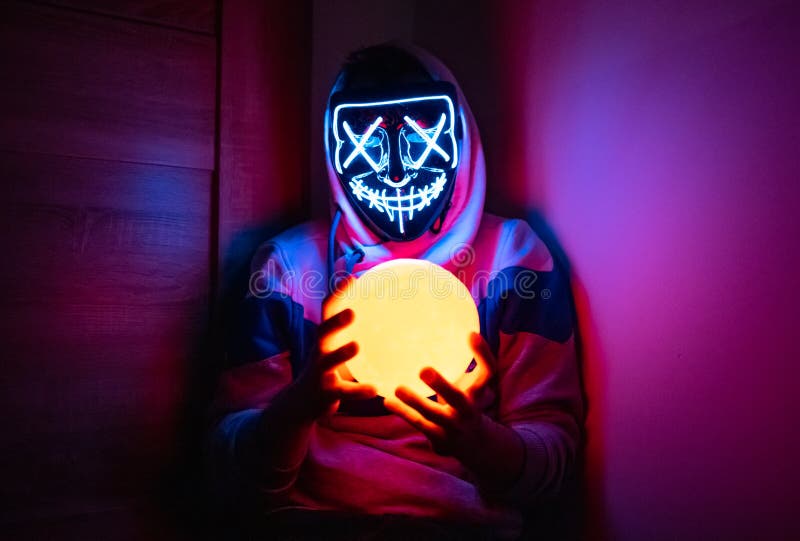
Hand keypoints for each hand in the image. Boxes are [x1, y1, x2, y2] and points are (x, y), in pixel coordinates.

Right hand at [293, 276, 376, 420]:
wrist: (301, 404)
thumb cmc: (326, 371)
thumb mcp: (334, 349)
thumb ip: (352, 334)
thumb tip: (383, 316)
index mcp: (324, 338)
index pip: (327, 311)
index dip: (337, 294)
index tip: (352, 278)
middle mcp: (318, 352)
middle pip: (322, 333)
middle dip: (335, 322)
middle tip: (352, 312)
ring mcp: (319, 373)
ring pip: (328, 361)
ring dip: (341, 353)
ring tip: (357, 345)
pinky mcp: (326, 394)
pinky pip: (343, 392)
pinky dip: (358, 391)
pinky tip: (374, 389)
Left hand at [383, 332, 492, 456]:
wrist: (478, 446)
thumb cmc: (466, 404)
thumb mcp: (470, 386)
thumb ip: (457, 365)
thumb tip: (437, 328)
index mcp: (480, 393)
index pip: (489, 372)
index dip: (483, 354)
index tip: (471, 334)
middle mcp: (469, 410)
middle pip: (459, 399)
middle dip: (442, 385)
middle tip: (423, 370)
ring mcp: (454, 427)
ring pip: (434, 414)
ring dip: (415, 402)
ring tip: (398, 388)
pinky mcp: (440, 439)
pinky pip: (419, 424)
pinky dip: (403, 412)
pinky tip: (388, 401)